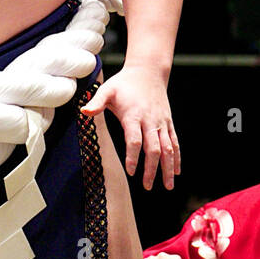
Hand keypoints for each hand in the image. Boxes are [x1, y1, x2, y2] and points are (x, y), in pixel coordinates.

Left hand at [80, 66, 180, 189]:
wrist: (148, 71)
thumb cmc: (124, 83)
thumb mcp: (107, 89)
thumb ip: (96, 102)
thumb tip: (83, 111)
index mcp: (134, 115)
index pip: (135, 140)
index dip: (133, 157)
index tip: (131, 172)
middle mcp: (151, 120)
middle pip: (154, 148)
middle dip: (151, 168)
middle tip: (146, 186)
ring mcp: (162, 122)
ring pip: (168, 148)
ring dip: (168, 168)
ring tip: (167, 186)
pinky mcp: (168, 123)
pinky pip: (174, 142)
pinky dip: (177, 158)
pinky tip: (176, 172)